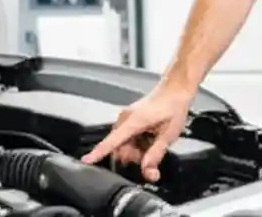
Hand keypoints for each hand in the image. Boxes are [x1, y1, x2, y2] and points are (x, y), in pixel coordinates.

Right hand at [79, 81, 194, 181]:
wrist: (175, 90)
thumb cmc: (173, 107)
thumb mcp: (168, 135)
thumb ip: (155, 154)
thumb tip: (146, 170)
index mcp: (133, 122)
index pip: (112, 141)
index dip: (98, 153)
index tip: (86, 161)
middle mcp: (125, 118)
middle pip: (119, 147)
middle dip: (133, 156)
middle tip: (150, 154)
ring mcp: (125, 117)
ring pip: (122, 143)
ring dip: (135, 149)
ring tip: (151, 142)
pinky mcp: (128, 118)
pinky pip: (125, 136)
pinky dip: (135, 142)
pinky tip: (148, 137)